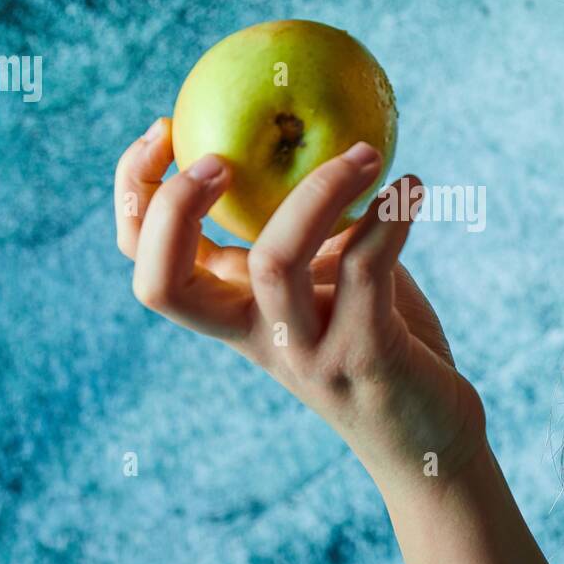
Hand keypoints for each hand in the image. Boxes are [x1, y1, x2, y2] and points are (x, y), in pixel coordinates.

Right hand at [113, 118, 485, 489]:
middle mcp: (255, 334)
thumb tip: (310, 129)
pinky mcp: (363, 358)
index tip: (164, 130)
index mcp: (234, 309)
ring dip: (319, 190)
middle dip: (174, 209)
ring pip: (275, 261)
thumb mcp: (325, 276)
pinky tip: (413, 190)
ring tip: (367, 154)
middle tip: (222, 158)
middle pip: (164, 282)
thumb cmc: (377, 336)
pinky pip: (365, 268)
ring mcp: (304, 352)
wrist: (430, 434)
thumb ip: (304, 222)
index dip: (133, 195)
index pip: (145, 261)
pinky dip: (389, 219)